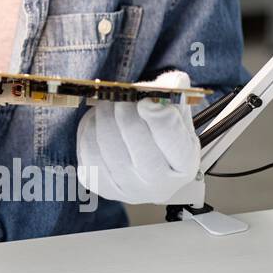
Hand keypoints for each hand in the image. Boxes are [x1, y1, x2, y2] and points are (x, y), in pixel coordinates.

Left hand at [76, 70, 199, 203]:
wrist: (141, 164)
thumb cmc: (160, 137)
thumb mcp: (176, 115)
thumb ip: (174, 95)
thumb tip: (173, 83)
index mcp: (184, 164)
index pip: (173, 139)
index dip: (158, 116)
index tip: (145, 100)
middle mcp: (159, 184)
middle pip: (137, 140)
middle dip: (125, 110)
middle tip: (120, 95)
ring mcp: (129, 190)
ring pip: (107, 143)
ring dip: (104, 116)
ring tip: (108, 106)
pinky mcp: (102, 186)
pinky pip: (88, 153)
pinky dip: (89, 131)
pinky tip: (98, 123)